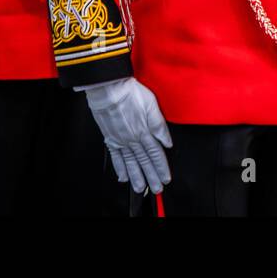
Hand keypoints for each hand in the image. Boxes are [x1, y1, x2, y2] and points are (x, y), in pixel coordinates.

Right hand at [84, 77, 172, 194]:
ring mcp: (121, 140)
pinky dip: (120, 168)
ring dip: (136, 177)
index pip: (156, 154)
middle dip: (151, 176)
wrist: (109, 89)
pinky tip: (122, 176)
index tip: (166, 177)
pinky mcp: (110, 138)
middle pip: (144, 162)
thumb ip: (160, 126)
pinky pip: (116, 157)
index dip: (162, 167)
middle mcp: (133, 139)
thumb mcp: (152, 105)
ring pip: (130, 163)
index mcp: (145, 131)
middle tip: (156, 188)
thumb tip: (167, 142)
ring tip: (141, 188)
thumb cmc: (130, 93)